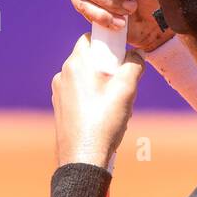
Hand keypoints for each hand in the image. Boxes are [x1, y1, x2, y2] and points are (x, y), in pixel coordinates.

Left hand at [51, 34, 144, 167]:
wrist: (83, 157)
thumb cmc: (103, 122)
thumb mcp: (126, 89)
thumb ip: (134, 65)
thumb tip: (137, 55)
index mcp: (76, 64)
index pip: (91, 38)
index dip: (109, 43)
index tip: (122, 57)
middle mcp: (63, 75)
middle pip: (90, 59)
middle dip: (109, 68)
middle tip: (123, 86)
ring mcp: (60, 93)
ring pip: (86, 78)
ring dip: (102, 85)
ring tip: (115, 106)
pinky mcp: (61, 109)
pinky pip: (80, 95)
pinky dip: (93, 99)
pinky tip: (104, 117)